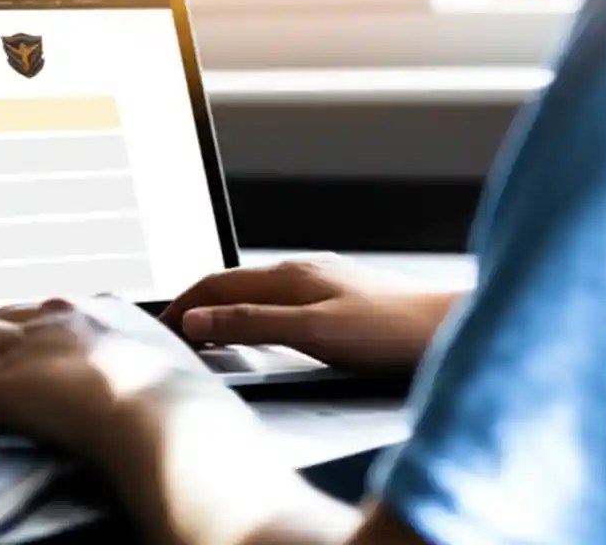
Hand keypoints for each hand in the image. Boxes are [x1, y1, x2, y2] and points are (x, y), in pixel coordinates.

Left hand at [0, 298, 243, 463]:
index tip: (25, 343)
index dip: (29, 327)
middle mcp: (60, 317)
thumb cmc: (192, 413)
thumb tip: (182, 397)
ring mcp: (26, 347)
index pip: (51, 308)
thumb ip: (163, 373)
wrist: (178, 425)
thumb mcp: (181, 376)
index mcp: (106, 311)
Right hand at [160, 253, 462, 371]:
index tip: (158, 327)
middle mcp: (301, 271)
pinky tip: (258, 330)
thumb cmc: (390, 331)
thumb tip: (198, 319)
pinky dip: (250, 314)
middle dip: (195, 303)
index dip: (182, 304)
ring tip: (203, 332)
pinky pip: (277, 301)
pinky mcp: (337, 297)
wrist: (447, 329)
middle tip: (170, 330)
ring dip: (222, 308)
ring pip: (254, 292)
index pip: (216, 284)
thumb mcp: (312, 331)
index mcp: (289, 276)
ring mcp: (320, 282)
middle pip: (231, 284)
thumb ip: (252, 324)